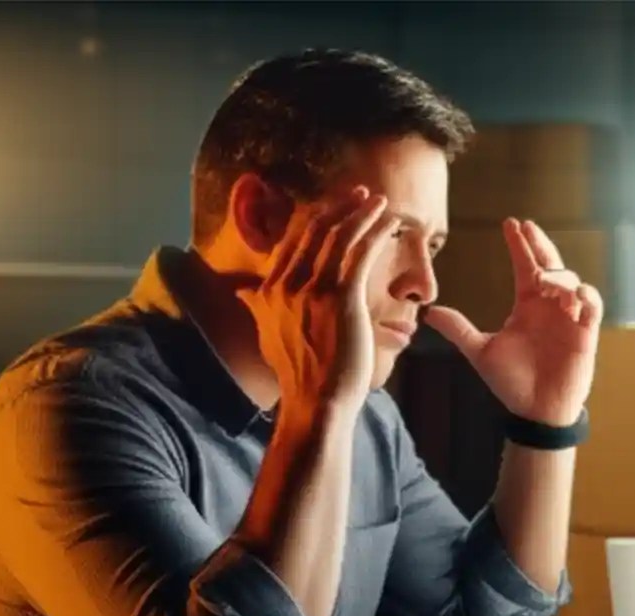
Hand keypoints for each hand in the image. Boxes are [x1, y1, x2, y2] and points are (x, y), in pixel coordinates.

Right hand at [238, 187, 400, 412]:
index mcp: (270, 291)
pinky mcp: (341, 297)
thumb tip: (244, 291)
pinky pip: (361, 252)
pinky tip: (390, 222)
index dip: (315, 218)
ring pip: (340, 236)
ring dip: (362, 213)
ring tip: (380, 202)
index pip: (293, 241)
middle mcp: (287, 284)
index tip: (335, 206)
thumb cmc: (300, 376)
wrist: (315, 402)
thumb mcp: (268, 335)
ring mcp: (313, 290)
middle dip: (340, 207)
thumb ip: (259, 308)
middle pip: (315, 231)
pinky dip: (377, 231)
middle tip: (361, 193)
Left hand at [424, 218, 602, 425]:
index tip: (512, 223)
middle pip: (550, 264)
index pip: (526, 266)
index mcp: (526, 305)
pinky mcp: (585, 333)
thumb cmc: (511, 382)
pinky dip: (586, 295)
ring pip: (571, 281)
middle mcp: (548, 306)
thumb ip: (459, 329)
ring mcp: (569, 318)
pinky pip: (592, 305)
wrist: (534, 410)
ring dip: (558, 275)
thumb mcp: (480, 351)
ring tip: (543, 280)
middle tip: (528, 228)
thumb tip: (428, 313)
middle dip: (541, 244)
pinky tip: (574, 294)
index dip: (520, 245)